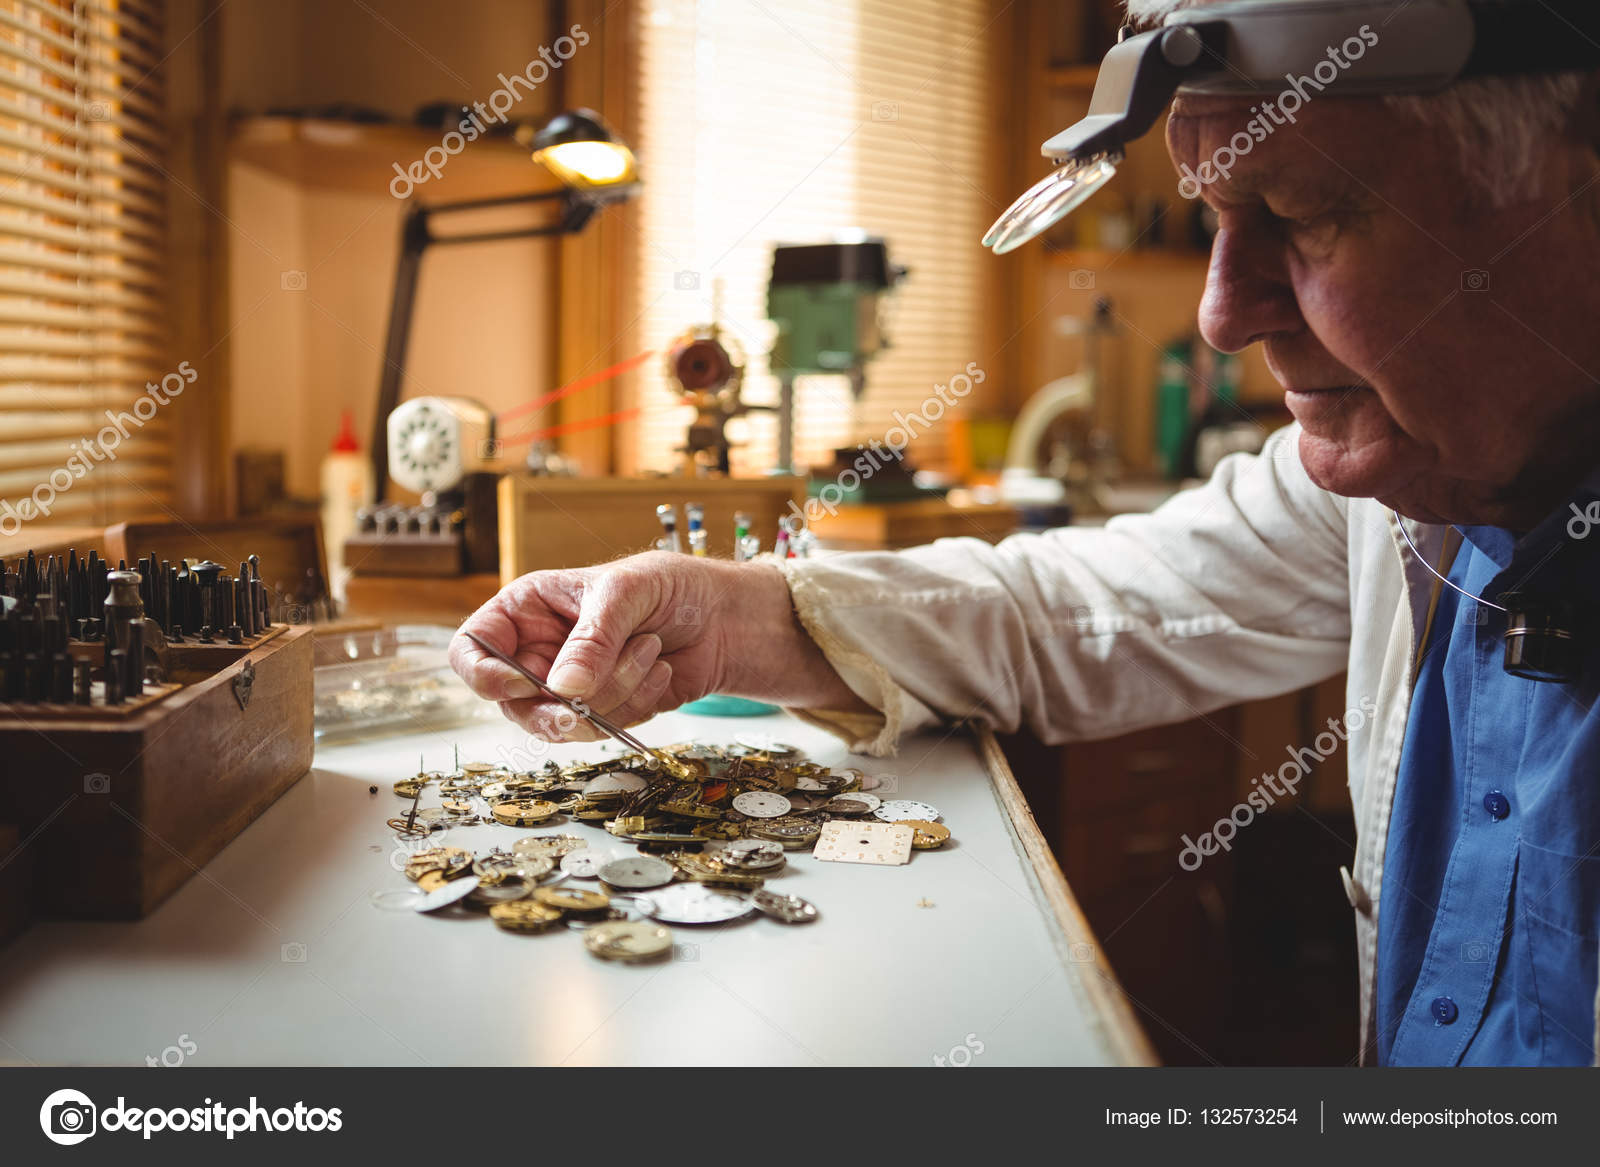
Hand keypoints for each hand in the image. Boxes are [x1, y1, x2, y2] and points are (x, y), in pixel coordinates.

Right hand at [449, 551, 859, 740]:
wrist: (725, 618)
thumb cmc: (671, 586)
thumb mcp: (628, 593)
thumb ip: (593, 638)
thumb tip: (562, 689)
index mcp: (527, 609)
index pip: (472, 649)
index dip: (484, 675)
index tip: (521, 684)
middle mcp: (541, 651)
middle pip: (513, 703)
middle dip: (560, 704)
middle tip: (592, 697)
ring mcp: (572, 687)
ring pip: (563, 723)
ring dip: (614, 696)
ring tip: (652, 653)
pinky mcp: (606, 711)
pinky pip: (604, 730)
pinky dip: (637, 706)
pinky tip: (660, 671)